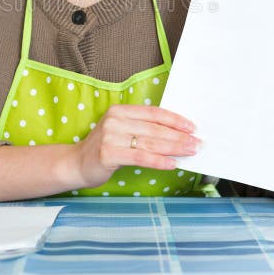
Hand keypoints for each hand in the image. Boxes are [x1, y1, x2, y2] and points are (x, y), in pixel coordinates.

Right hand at [71, 104, 200, 188]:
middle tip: (196, 142)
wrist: (76, 163)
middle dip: (178, 136)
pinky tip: (172, 163)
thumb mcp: (121, 131)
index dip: (175, 119)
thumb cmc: (105, 148)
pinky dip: (159, 161)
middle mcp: (115, 120)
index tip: (192, 127)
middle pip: (154, 128)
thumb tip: (176, 135)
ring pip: (150, 142)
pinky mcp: (109, 154)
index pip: (153, 113)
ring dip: (174, 148)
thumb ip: (142, 129)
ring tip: (190, 151)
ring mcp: (111, 137)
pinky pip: (140, 157)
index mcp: (120, 110)